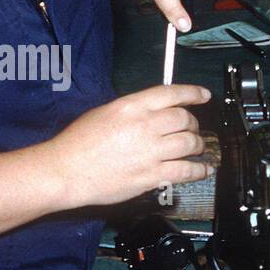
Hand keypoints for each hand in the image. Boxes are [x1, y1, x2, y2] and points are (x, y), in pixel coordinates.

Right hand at [43, 83, 212, 210]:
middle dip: (193, 123)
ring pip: (189, 144)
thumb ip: (131, 111)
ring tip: (197, 148)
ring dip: (197, 145)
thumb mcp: (103, 112)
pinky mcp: (151, 176)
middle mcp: (145, 126)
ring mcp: (150, 152)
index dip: (192, 93)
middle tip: (192, 129)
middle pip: (184, 118)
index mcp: (131, 106)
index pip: (171, 93)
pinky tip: (204, 169)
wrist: (66, 171)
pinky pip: (185, 171)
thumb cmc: (76, 143)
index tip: (203, 95)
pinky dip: (199, 170)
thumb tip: (151, 113)